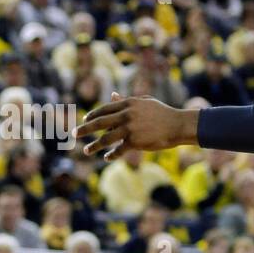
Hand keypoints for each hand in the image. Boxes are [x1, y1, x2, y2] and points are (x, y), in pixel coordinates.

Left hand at [75, 93, 196, 159]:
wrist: (178, 125)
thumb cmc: (162, 113)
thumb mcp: (144, 102)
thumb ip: (126, 99)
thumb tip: (112, 95)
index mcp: (128, 103)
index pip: (104, 109)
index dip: (92, 115)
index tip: (84, 121)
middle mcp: (126, 115)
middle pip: (99, 123)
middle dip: (85, 129)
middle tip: (75, 133)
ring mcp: (130, 129)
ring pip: (106, 139)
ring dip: (94, 145)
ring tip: (86, 150)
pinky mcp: (136, 142)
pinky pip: (119, 150)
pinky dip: (112, 155)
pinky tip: (106, 158)